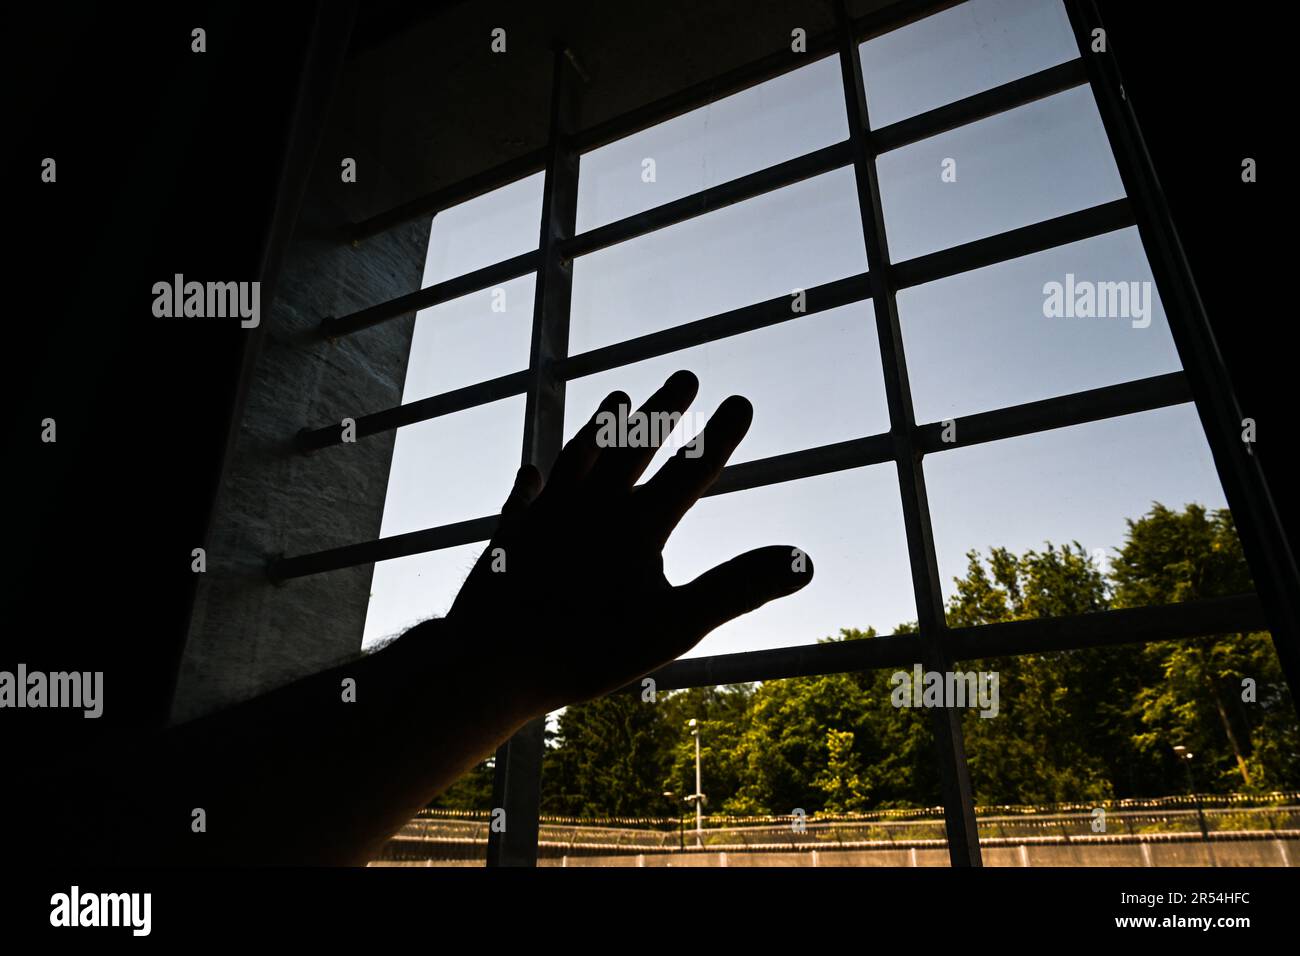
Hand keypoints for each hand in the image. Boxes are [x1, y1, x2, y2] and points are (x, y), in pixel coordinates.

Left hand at [445, 370, 813, 717]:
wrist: (489, 661)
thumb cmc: (587, 649)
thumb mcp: (675, 625)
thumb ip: (737, 587)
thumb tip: (805, 561)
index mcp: (636, 525)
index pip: (689, 472)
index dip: (719, 437)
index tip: (743, 400)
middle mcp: (590, 507)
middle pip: (632, 447)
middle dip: (662, 409)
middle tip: (685, 374)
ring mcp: (545, 518)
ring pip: (577, 458)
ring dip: (599, 428)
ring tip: (616, 399)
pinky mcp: (508, 538)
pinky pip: (523, 499)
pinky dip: (532, 483)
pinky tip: (532, 472)